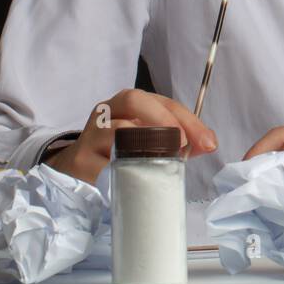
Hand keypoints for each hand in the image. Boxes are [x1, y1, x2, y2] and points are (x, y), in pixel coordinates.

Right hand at [45, 88, 216, 184]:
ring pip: (119, 132)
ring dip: (147, 149)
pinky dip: (126, 174)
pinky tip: (138, 182)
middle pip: (134, 102)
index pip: (159, 100)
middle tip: (183, 145)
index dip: (184, 118)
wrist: (75, 167)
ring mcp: (90, 135)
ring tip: (164, 166)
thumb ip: (179, 139)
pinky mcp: (81, 162)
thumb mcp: (146, 138)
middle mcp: (106, 112)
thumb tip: (208, 144)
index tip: (204, 141)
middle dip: (164, 121)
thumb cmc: (117, 150)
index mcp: (126, 103)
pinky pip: (106, 166)